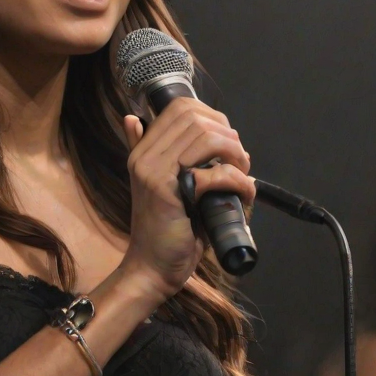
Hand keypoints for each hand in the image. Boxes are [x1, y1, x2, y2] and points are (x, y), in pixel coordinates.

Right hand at [119, 98, 254, 301]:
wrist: (152, 267)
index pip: (180, 107)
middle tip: (239, 161)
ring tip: (242, 175)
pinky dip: (238, 182)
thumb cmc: (163, 228)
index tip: (228, 141)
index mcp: (142, 150)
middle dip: (228, 135)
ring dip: (236, 155)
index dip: (213, 117)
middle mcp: (144, 156)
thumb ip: (150, 154)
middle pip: (196, 118)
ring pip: (207, 139)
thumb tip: (132, 118)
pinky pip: (215, 173)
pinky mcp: (170, 193)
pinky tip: (243, 195)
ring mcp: (153, 172)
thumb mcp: (158, 184)